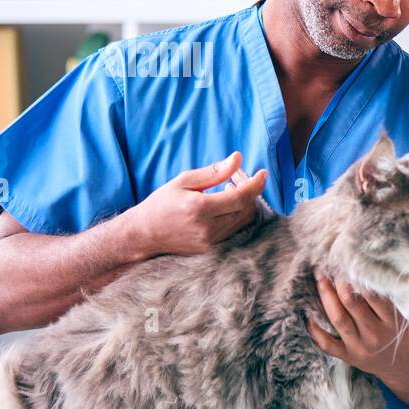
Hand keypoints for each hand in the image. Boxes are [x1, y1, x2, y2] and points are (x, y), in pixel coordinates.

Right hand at [129, 152, 268, 256]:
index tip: (263, 173)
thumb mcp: (184, 181)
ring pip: (243, 220)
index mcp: (199, 209)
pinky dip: (238, 215)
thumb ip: (214, 172)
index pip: (240, 197)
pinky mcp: (212, 249)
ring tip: (232, 188)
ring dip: (245, 203)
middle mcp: (208, 229)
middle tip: (241, 177)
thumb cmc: (162, 203)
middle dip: (251, 191)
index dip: (256, 184)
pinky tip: (228, 204)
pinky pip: (235, 229)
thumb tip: (238, 159)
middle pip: (246, 209)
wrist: (145, 234)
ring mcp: (211, 242)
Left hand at [306, 271, 408, 395]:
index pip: (373, 294)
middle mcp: (375, 334)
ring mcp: (360, 346)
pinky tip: (308, 315)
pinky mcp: (349, 356)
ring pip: (337, 318)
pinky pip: (326, 343)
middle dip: (340, 281)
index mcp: (392, 322)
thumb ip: (402, 298)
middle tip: (333, 265)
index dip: (361, 276)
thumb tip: (392, 267)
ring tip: (320, 278)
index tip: (353, 261)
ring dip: (326, 296)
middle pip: (351, 303)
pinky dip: (315, 330)